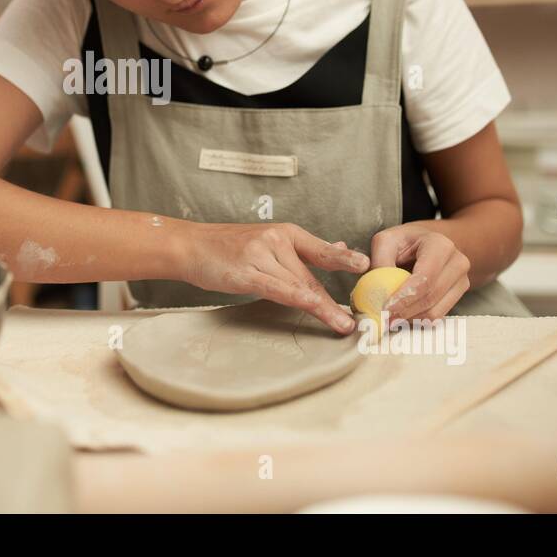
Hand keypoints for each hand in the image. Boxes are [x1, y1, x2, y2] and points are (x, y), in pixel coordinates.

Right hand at [180, 222, 369, 333]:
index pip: (321, 249)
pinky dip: (298, 299)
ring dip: (322, 308)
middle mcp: (275, 240)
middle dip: (333, 300)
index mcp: (285, 232)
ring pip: (297, 285)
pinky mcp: (245, 272)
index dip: (344, 257)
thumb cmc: (228, 246)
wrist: (191, 245)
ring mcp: (260, 255)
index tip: (365, 265)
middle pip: (310, 276)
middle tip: (354, 319)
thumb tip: (340, 245)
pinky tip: (314, 308)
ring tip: (340, 324)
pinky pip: (277, 288)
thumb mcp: (269, 238)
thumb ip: (304, 247)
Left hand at [368, 225, 471, 325]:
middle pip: (430, 297)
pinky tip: (403, 316)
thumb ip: (380, 261)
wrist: (426, 243)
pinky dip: (418, 319)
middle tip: (383, 318)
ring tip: (390, 318)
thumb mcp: (386, 241)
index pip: (424, 278)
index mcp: (440, 245)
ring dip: (410, 318)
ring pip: (435, 310)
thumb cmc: (404, 242)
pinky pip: (438, 315)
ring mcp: (462, 279)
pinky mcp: (459, 294)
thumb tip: (378, 290)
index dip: (404, 297)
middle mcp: (457, 262)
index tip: (385, 309)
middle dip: (404, 311)